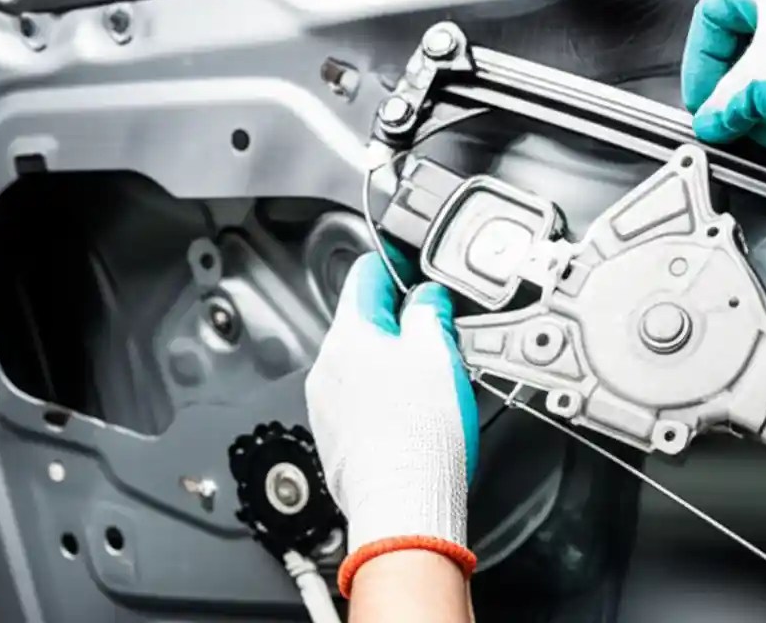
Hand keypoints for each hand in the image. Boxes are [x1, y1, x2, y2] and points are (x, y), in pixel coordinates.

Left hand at [305, 252, 477, 596]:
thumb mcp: (437, 353)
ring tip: (431, 381)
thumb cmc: (418, 436)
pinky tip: (413, 414)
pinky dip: (385, 396)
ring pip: (362, 361)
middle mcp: (327, 365)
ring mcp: (326, 402)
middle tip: (439, 330)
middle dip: (401, 319)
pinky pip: (360, 397)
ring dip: (393, 360)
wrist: (403, 505)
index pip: (366, 273)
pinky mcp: (335, 434)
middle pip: (364, 320)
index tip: (413, 262)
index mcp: (349, 334)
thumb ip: (429, 311)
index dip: (395, 262)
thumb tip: (426, 296)